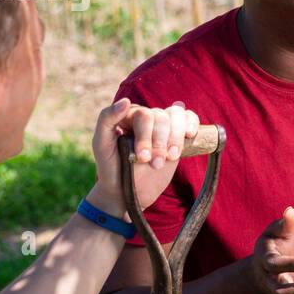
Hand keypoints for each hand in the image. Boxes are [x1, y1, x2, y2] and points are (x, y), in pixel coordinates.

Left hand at [89, 99, 199, 214]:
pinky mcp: (177, 137)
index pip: (144, 116)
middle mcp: (147, 118)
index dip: (146, 136)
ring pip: (177, 116)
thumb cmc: (111, 168)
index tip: (142, 158)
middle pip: (162, 117)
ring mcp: (163, 127)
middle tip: (155, 164)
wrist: (126, 192)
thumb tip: (126, 101)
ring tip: (171, 157)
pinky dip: (192, 124)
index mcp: (128, 116)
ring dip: (176, 138)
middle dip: (160, 142)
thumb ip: (107, 119)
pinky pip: (190, 119)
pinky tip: (189, 135)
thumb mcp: (101, 145)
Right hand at [250, 207, 293, 293]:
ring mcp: (277, 293)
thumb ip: (284, 224)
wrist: (261, 270)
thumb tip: (290, 210)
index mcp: (265, 260)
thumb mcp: (276, 232)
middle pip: (281, 291)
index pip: (274, 265)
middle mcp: (269, 280)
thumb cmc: (273, 246)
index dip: (290, 265)